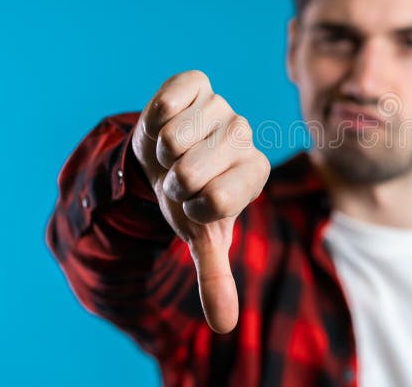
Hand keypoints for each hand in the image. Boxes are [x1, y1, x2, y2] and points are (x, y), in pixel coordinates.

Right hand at [131, 70, 269, 332]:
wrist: (164, 158)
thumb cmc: (188, 198)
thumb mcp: (200, 236)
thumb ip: (215, 277)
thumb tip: (225, 327)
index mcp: (255, 173)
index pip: (217, 200)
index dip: (191, 207)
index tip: (191, 202)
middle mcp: (246, 136)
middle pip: (191, 172)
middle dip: (171, 183)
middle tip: (177, 178)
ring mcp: (223, 107)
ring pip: (175, 139)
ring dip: (159, 154)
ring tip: (169, 153)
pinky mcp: (198, 83)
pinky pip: (171, 98)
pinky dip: (156, 116)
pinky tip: (163, 123)